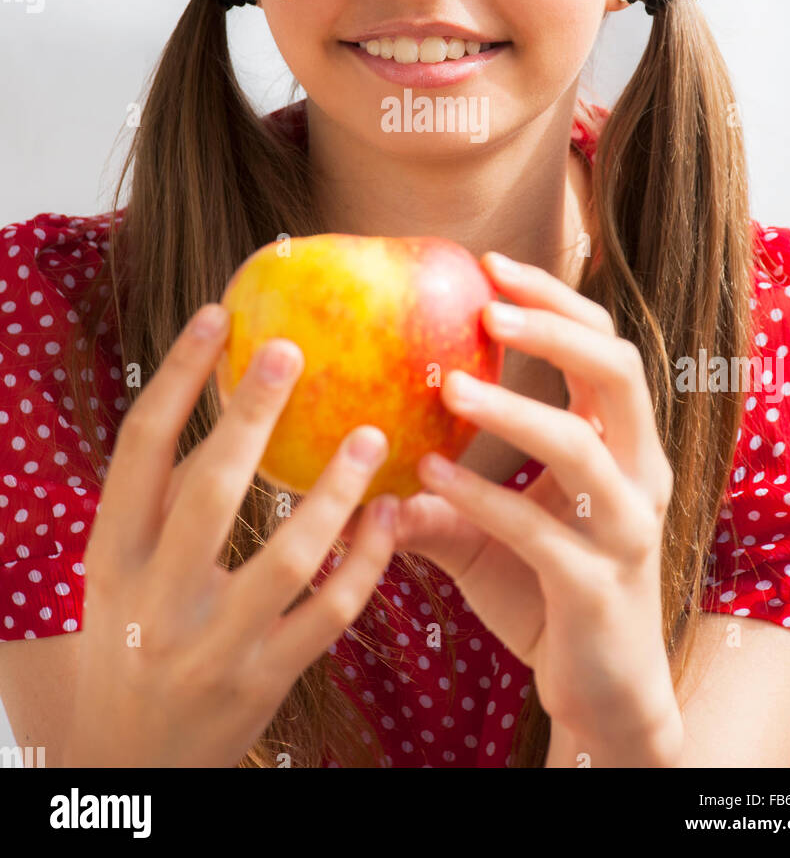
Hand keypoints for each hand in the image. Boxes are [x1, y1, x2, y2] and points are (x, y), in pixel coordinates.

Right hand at [64, 305, 398, 767]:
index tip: (221, 315)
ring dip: (335, 493)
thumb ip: (168, 498)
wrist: (127, 759)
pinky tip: (392, 514)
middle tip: (295, 351)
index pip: (140, 447)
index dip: (179, 376)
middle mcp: (156, 598)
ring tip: (371, 435)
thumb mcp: (124, 569)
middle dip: (252, 416)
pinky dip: (366, 561)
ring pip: (288, 558)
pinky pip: (330, 613)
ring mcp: (213, 645)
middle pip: (210, 491)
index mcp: (113, 553)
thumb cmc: (133, 635)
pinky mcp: (264, 680)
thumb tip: (230, 401)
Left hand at [390, 252, 681, 761]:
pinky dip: (486, 500)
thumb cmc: (546, 595)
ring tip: (448, 389)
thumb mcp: (488, 535)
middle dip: (552, 329)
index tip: (489, 267)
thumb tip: (356, 455)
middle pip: (618, 370)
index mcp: (623, 444)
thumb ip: (437, 495)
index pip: (603, 344)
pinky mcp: (600, 587)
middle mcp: (641, 474)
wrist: (603, 694)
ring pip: (586, 445)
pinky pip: (544, 532)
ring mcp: (628, 530)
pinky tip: (431, 482)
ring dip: (514, 410)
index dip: (555, 299)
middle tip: (485, 312)